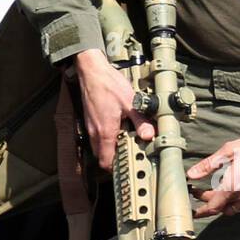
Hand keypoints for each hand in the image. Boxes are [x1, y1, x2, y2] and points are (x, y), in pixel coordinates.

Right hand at [74, 48, 154, 171]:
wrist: (91, 70)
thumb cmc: (108, 83)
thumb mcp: (130, 102)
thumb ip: (140, 120)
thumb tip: (150, 135)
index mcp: (105, 132)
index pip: (105, 161)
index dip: (115, 168)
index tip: (127, 167)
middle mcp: (95, 132)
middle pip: (101, 156)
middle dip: (114, 159)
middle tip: (129, 155)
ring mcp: (90, 126)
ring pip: (98, 147)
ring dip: (110, 148)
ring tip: (125, 142)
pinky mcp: (90, 119)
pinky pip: (96, 136)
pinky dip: (106, 138)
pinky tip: (118, 128)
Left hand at [186, 124, 239, 217]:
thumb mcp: (228, 151)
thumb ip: (208, 165)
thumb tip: (191, 174)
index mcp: (232, 186)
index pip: (213, 206)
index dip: (201, 208)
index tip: (192, 205)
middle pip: (221, 208)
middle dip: (208, 203)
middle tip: (198, 192)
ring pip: (232, 210)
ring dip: (221, 205)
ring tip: (213, 194)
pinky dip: (233, 204)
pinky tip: (230, 194)